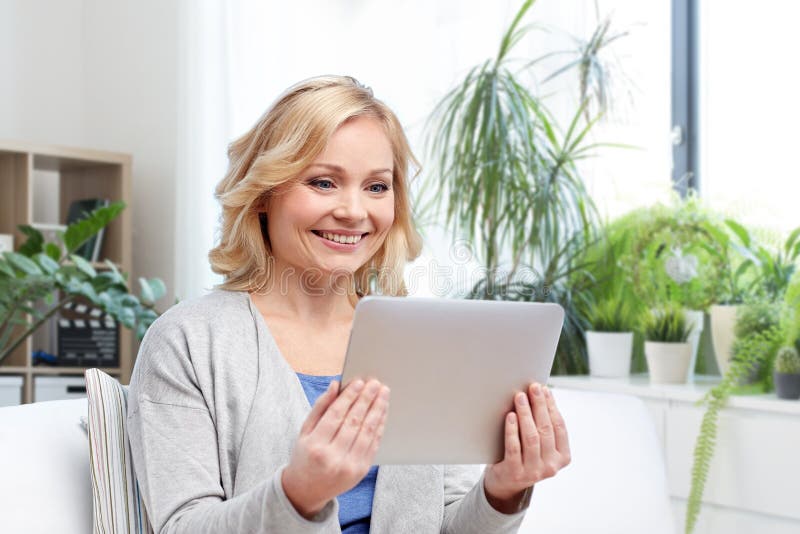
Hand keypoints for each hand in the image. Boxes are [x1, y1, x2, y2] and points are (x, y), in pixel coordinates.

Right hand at [282, 378, 389, 518]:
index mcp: (315, 446)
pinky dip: (380, 426)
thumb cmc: (305, 455)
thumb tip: (335, 385)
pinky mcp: (361, 471)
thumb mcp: (304, 431)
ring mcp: (349, 467)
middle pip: (354, 422)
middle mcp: (332, 458)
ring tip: (383, 394)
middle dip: (367, 400)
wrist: (307, 490)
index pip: (336, 415)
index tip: (359, 382)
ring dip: (378, 410)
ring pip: (367, 432)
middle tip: (375, 383)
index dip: (349, 397)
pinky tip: (382, 412)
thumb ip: (320, 407)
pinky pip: (373, 444)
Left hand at [483, 383, 570, 512]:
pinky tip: (510, 416)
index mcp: (562, 457)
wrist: (505, 483)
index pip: (559, 426)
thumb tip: (539, 394)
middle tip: (532, 388)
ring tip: (520, 397)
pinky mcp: (515, 472)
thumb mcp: (540, 445)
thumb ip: (543, 426)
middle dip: (539, 405)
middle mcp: (551, 466)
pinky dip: (512, 430)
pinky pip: (514, 447)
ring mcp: (533, 471)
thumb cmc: (524, 455)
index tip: (544, 389)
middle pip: (545, 429)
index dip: (552, 406)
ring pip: (531, 437)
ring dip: (526, 414)